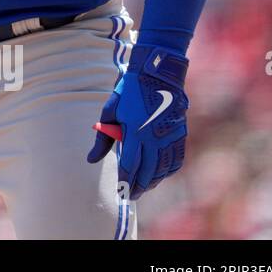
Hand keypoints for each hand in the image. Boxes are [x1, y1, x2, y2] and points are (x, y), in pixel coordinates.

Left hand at [86, 44, 189, 199]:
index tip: (121, 193)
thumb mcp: (110, 112)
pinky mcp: (180, 134)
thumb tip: (91, 160)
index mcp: (135, 132)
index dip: (126, 182)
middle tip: (131, 195)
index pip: (130, 166)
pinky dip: (167, 171)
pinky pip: (176, 160)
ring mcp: (170, 136)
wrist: (156, 75)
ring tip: (143, 188)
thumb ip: (102, 139)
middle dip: (138, 186)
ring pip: (163, 169)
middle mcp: (155, 138)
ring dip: (153, 181)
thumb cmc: (128, 92)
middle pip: (147, 172)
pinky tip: (160, 176)